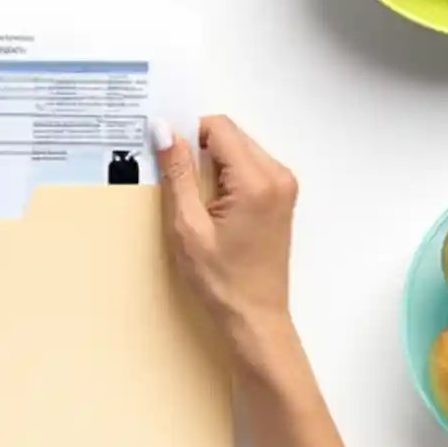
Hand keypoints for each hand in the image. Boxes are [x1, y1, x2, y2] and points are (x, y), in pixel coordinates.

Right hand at [153, 116, 297, 380]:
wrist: (255, 319)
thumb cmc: (221, 281)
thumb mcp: (189, 226)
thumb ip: (178, 174)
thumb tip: (164, 131)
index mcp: (257, 181)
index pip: (219, 128)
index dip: (188, 133)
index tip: (166, 155)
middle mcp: (278, 176)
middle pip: (231, 135)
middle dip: (199, 149)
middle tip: (176, 182)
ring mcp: (283, 186)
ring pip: (238, 150)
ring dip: (212, 164)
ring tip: (194, 200)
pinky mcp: (281, 197)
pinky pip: (248, 168)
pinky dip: (226, 176)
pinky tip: (211, 207)